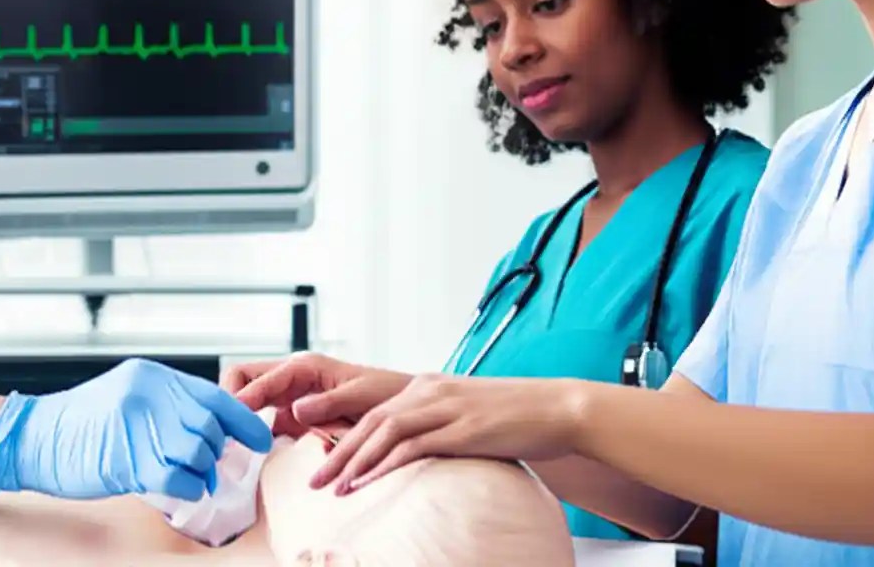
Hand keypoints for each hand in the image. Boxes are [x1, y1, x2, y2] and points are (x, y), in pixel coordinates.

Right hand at [0, 358, 272, 501]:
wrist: (32, 437)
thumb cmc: (82, 423)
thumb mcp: (129, 395)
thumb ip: (169, 405)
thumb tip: (215, 427)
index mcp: (153, 376)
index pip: (214, 396)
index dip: (243, 420)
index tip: (261, 438)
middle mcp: (147, 395)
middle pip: (208, 426)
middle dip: (219, 451)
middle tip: (218, 465)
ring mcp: (135, 425)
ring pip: (196, 452)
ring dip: (204, 472)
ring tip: (196, 479)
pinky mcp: (124, 459)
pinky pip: (176, 477)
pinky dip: (188, 487)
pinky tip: (182, 489)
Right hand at [222, 352, 411, 437]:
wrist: (408, 411)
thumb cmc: (390, 395)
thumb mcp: (362, 395)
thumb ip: (328, 402)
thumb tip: (294, 410)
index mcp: (304, 367)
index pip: (254, 377)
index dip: (237, 400)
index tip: (226, 424)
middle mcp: (292, 379)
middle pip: (242, 382)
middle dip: (228, 404)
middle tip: (221, 435)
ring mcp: (291, 398)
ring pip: (249, 402)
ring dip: (237, 421)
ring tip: (228, 448)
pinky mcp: (296, 419)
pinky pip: (265, 424)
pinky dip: (254, 436)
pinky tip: (251, 456)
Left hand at [310, 375, 588, 494]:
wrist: (558, 408)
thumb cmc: (515, 417)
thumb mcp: (465, 415)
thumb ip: (436, 427)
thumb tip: (412, 452)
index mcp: (427, 386)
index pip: (373, 411)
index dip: (343, 437)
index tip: (323, 461)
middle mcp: (430, 392)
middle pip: (370, 420)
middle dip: (338, 452)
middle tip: (315, 480)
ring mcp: (446, 408)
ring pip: (385, 432)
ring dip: (356, 460)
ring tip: (335, 487)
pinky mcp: (463, 429)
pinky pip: (414, 447)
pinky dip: (386, 465)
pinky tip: (369, 482)